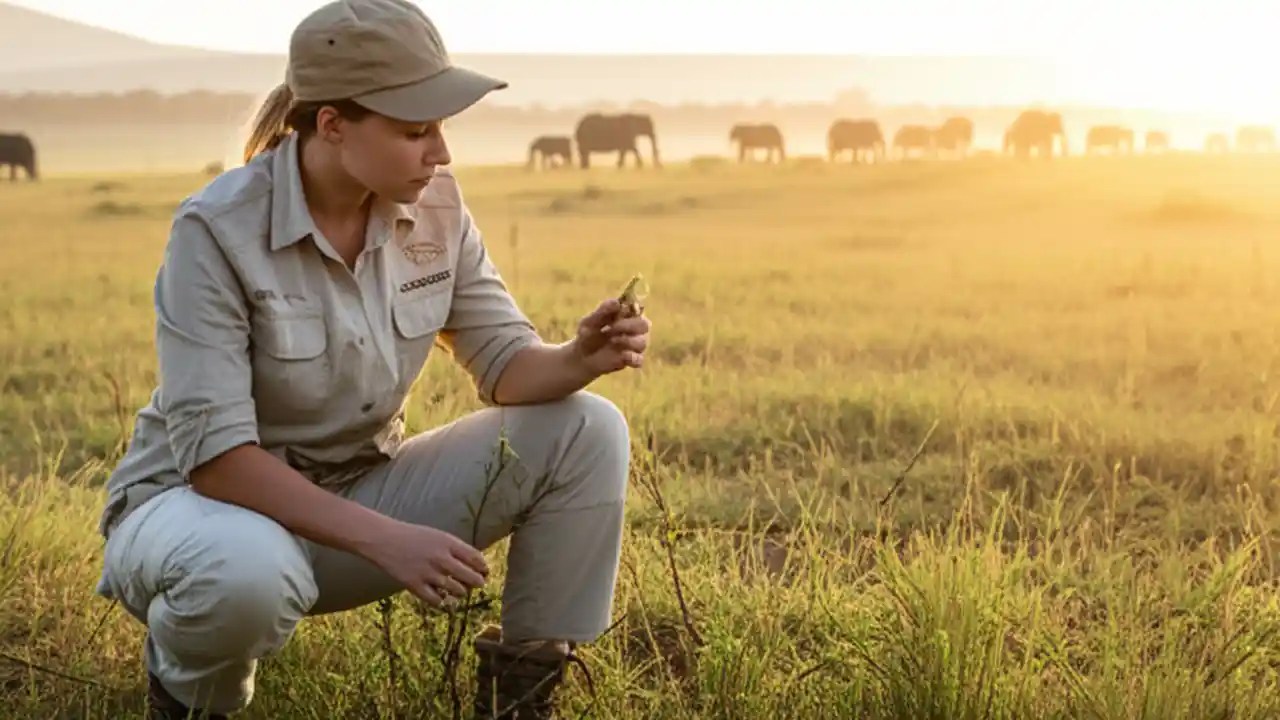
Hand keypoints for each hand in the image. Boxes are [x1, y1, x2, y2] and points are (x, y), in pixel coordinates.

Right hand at [362, 519, 488, 606]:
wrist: (384, 539)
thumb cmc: (413, 537)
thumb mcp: (438, 536)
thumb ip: (456, 548)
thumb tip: (476, 564)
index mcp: (448, 543)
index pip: (476, 558)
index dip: (484, 567)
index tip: (485, 572)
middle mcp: (441, 558)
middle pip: (471, 577)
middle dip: (478, 583)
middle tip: (478, 584)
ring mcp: (428, 573)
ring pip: (457, 591)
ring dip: (461, 592)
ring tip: (459, 590)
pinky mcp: (415, 585)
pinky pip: (437, 601)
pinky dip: (442, 602)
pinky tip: (442, 598)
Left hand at [571, 298, 652, 375]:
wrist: (581, 358)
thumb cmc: (588, 335)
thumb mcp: (589, 322)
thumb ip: (602, 311)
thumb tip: (617, 302)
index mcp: (626, 316)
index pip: (637, 308)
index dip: (630, 309)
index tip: (617, 311)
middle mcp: (634, 330)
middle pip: (645, 325)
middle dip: (630, 325)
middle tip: (613, 327)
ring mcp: (633, 346)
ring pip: (643, 342)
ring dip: (629, 340)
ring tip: (612, 340)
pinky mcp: (631, 360)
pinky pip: (639, 359)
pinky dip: (633, 357)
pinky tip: (622, 356)